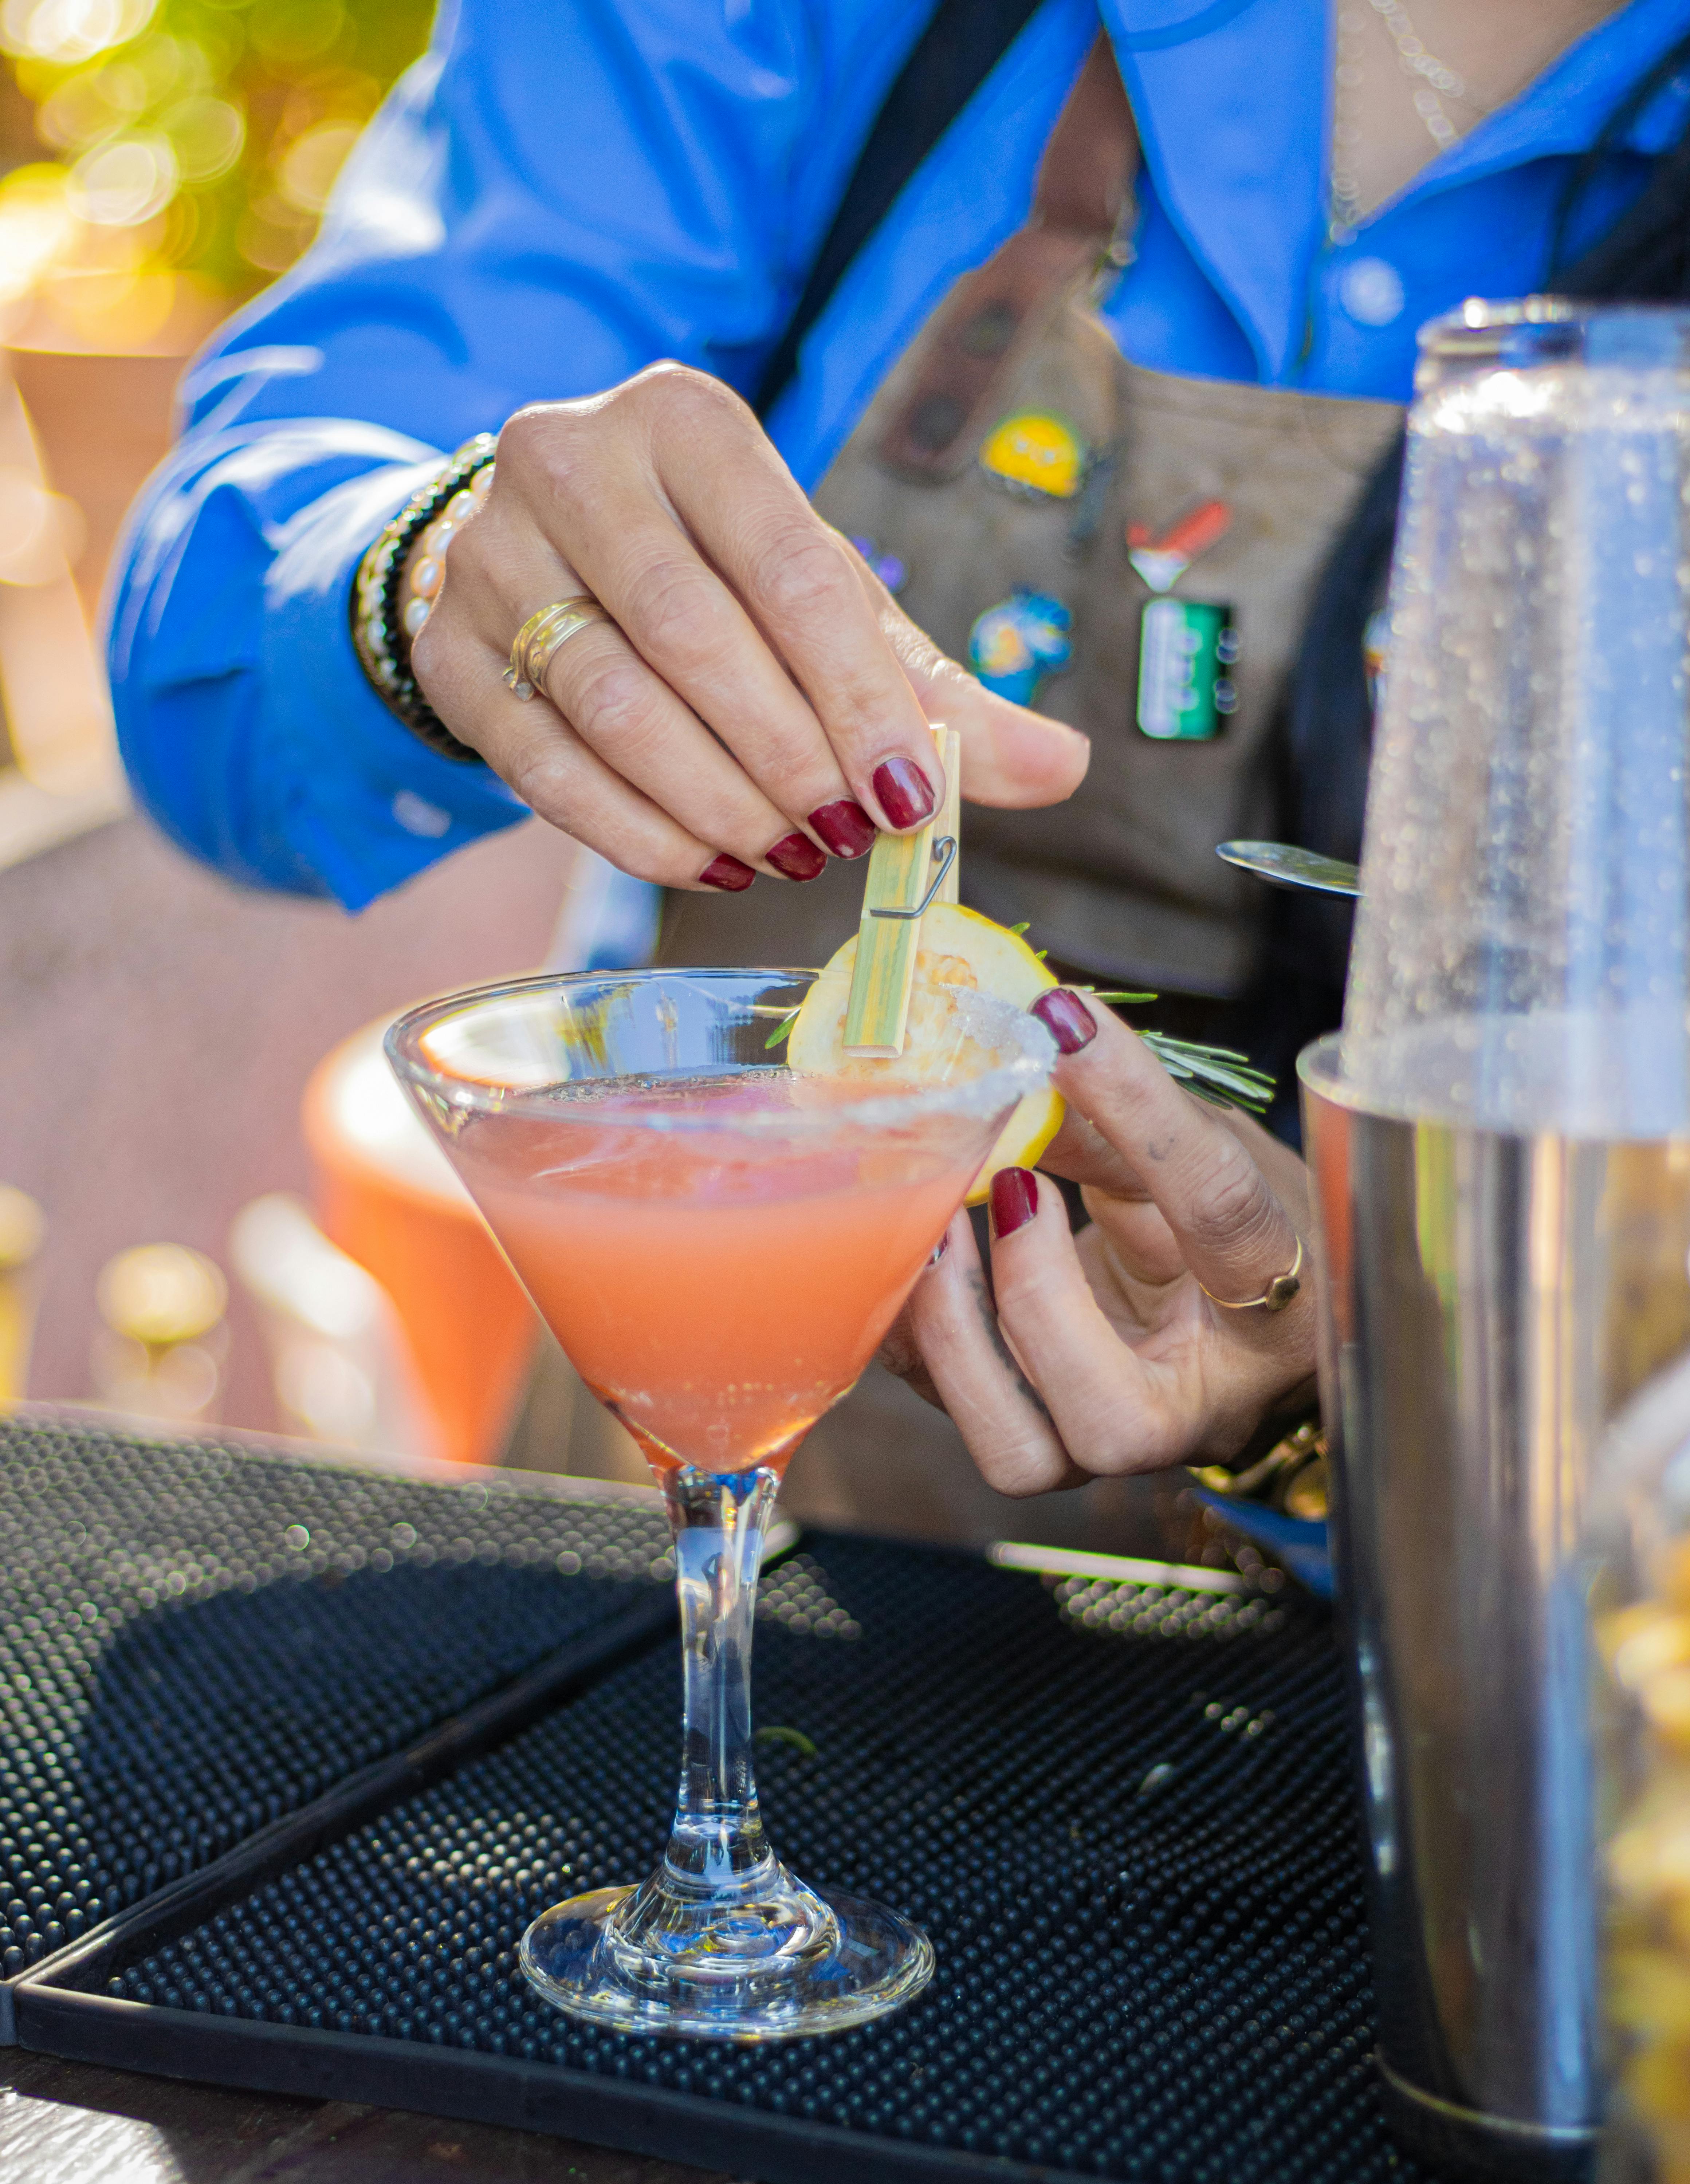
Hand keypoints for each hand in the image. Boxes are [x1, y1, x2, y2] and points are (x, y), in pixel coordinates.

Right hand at [406, 364, 1089, 888]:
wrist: (542, 560)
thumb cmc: (714, 579)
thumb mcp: (823, 606)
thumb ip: (933, 689)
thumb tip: (1064, 767)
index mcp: (689, 421)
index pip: (794, 570)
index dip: (859, 696)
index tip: (909, 796)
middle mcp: (574, 459)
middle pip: (697, 637)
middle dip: (787, 758)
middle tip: (844, 835)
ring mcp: (492, 550)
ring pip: (615, 702)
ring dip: (716, 802)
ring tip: (785, 854)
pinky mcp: (447, 648)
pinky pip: (543, 763)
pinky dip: (635, 832)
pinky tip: (706, 863)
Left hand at [882, 990, 1316, 1493]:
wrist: (1230, 1314)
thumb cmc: (1229, 1231)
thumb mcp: (1206, 1152)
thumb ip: (1122, 1118)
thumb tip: (1033, 1040)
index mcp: (1285, 1304)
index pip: (1220, 1212)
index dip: (1139, 1110)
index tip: (1065, 1024)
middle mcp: (1206, 1404)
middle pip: (1115, 1419)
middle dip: (1031, 1299)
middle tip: (1007, 1185)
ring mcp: (1120, 1443)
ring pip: (1024, 1453)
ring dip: (956, 1331)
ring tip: (941, 1225)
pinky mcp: (1048, 1443)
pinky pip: (959, 1416)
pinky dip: (922, 1338)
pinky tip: (921, 1258)